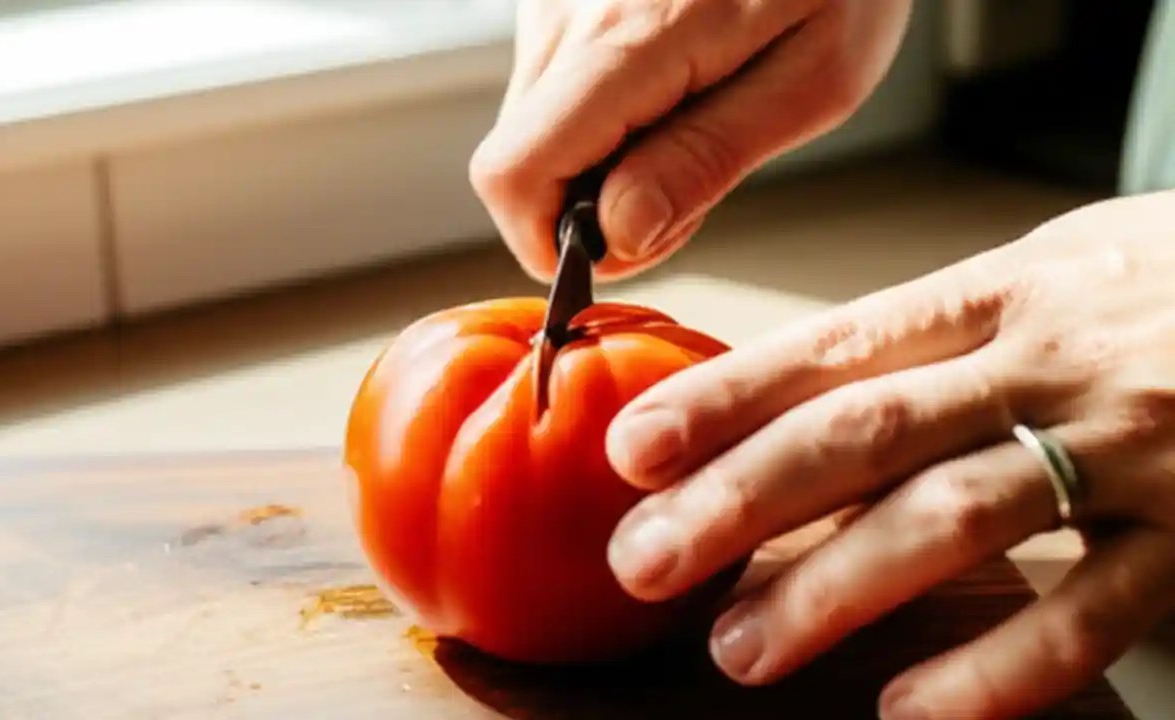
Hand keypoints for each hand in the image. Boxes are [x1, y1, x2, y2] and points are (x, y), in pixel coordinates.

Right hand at [470, 0, 911, 281]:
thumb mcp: (813, 79)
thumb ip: (705, 161)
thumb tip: (619, 235)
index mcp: (629, 39)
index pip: (514, 173)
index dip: (548, 240)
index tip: (616, 250)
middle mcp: (568, 11)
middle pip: (520, 160)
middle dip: (589, 204)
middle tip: (684, 180)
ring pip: (533, 127)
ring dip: (600, 156)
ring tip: (689, 115)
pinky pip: (553, 85)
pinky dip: (601, 112)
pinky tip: (669, 83)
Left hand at [603, 190, 1174, 718]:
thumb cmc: (1163, 291)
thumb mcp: (1045, 278)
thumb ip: (931, 336)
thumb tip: (781, 399)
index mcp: (1003, 292)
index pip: (838, 345)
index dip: (727, 397)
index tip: (632, 448)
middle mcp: (1054, 361)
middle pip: (868, 430)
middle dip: (743, 500)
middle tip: (645, 562)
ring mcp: (1132, 449)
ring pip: (960, 518)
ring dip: (836, 589)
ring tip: (742, 647)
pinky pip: (1092, 612)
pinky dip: (998, 668)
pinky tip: (914, 713)